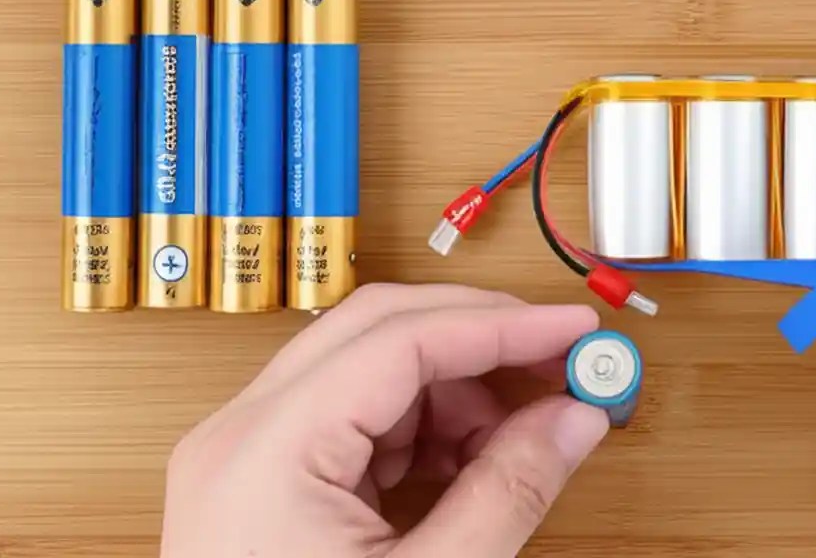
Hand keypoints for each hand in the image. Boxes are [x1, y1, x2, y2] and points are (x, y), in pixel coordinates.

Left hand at [159, 284, 609, 557]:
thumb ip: (509, 491)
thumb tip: (574, 416)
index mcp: (266, 451)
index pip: (399, 340)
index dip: (499, 325)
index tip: (573, 330)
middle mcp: (241, 434)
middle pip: (379, 332)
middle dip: (480, 340)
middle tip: (562, 361)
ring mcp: (247, 456)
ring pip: (370, 371)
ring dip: (456, 390)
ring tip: (522, 437)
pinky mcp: (264, 482)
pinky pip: (356, 420)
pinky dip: (423, 431)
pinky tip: (472, 466)